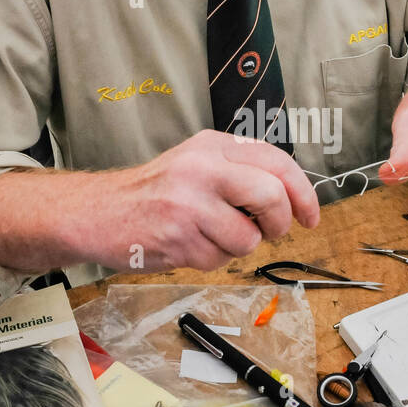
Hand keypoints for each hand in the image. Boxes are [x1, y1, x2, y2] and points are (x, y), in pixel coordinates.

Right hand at [86, 129, 319, 271]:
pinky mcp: (176, 239)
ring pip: (247, 238)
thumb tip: (292, 199)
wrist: (97, 212)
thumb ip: (242, 172)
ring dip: (238, 247)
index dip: (304, 193)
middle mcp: (201, 169)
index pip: (277, 162)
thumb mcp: (197, 162)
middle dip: (279, 223)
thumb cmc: (155, 192)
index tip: (310, 216)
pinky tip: (189, 246)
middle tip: (270, 231)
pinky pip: (219, 260)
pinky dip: (212, 260)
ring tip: (211, 236)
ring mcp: (187, 205)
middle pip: (271, 196)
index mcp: (212, 146)